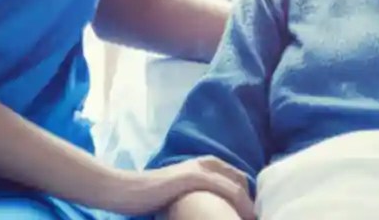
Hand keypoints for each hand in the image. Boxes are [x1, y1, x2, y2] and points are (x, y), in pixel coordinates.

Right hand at [98, 157, 254, 218]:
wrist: (125, 189)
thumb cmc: (146, 196)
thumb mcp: (174, 195)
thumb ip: (190, 197)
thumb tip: (200, 212)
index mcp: (198, 166)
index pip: (233, 177)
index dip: (244, 195)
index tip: (248, 213)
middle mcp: (202, 163)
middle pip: (238, 178)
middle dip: (249, 198)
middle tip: (253, 217)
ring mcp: (198, 169)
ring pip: (235, 184)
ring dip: (248, 204)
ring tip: (253, 219)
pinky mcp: (193, 177)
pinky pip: (225, 188)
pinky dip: (239, 202)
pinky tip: (246, 215)